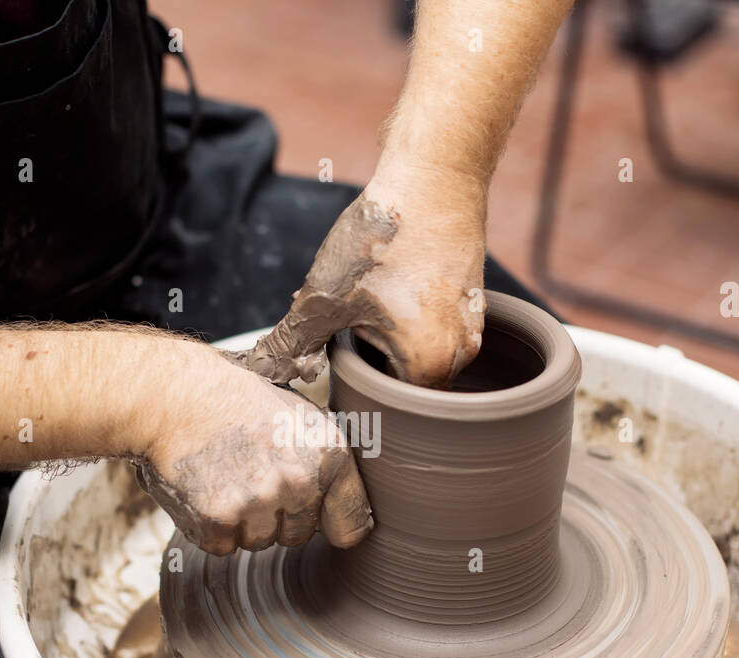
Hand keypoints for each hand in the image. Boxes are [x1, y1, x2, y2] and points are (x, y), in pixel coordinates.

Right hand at [134, 343, 372, 554]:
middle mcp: (300, 482)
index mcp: (330, 455)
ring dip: (243, 522)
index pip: (353, 525)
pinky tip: (205, 489)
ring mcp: (259, 503)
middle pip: (299, 535)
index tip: (320, 520)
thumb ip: (326, 462)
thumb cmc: (235, 400)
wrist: (174, 395)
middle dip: (278, 516)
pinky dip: (211, 528)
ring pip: (261, 542)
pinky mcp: (218, 520)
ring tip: (225, 476)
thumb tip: (351, 509)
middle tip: (250, 474)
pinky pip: (224, 546)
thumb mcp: (298, 417)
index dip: (331, 523)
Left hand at [246, 168, 486, 387]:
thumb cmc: (383, 237)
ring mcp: (475, 323)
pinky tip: (393, 276)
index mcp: (433, 366)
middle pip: (407, 379)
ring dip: (393, 332)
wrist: (435, 172)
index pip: (388, 402)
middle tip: (353, 318)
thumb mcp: (323, 298)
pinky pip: (438, 319)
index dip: (356, 378)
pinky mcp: (475, 295)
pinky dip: (412, 308)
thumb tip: (263, 371)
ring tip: (374, 295)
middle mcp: (465, 352)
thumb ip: (292, 344)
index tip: (340, 349)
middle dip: (375, 356)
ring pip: (423, 348)